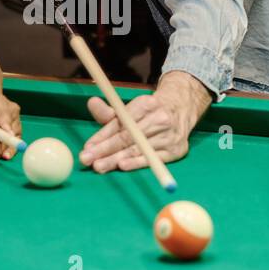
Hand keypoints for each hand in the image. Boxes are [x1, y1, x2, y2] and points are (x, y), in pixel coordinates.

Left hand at [79, 71, 211, 172]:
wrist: (180, 110)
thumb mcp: (130, 108)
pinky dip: (137, 163)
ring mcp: (168, 135)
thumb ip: (109, 112)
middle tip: (87, 160)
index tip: (87, 147)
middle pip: (127, 137)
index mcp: (146, 104)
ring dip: (116, 159)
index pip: (120, 122)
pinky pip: (152, 159)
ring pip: (137, 149)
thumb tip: (91, 103)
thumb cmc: (148, 113)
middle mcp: (159, 119)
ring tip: (100, 166)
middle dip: (105, 150)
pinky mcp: (175, 150)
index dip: (102, 136)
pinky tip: (123, 166)